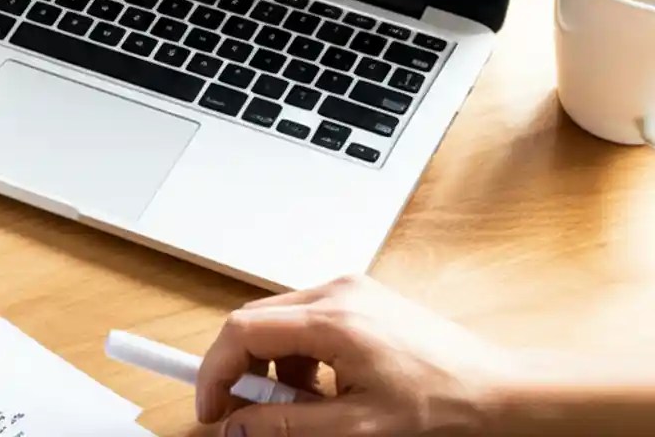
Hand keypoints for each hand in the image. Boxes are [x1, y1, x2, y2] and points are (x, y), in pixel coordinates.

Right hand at [196, 275, 521, 436]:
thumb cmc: (445, 406)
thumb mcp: (357, 429)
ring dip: (276, 370)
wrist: (502, 391)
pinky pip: (308, 324)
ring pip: (280, 325)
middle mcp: (337, 293)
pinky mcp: (362, 299)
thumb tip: (238, 427)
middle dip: (244, 373)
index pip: (241, 331)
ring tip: (305, 410)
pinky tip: (327, 391)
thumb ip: (288, 428)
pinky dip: (302, 360)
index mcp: (333, 320)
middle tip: (250, 416)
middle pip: (255, 323)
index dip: (216, 371)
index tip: (213, 408)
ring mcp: (350, 291)